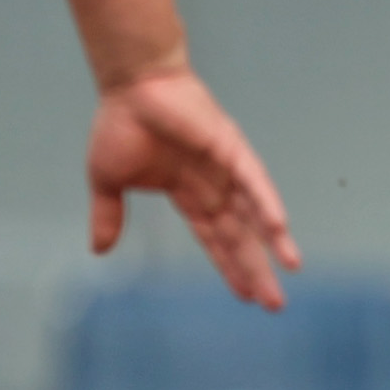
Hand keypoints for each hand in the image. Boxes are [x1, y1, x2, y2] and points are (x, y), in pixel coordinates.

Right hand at [86, 66, 298, 308]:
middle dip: (255, 268)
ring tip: (290, 269)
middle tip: (274, 303)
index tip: (246, 295)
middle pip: (238, 235)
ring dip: (272, 242)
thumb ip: (108, 215)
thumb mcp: (107, 182)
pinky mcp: (231, 149)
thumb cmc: (119, 125)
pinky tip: (279, 230)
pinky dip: (267, 206)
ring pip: (253, 214)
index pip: (213, 238)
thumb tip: (98, 250)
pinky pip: (254, 183)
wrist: (132, 87)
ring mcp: (226, 168)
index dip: (228, 266)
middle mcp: (214, 185)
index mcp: (187, 194)